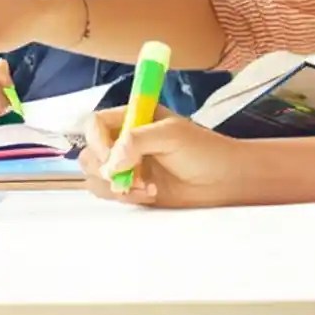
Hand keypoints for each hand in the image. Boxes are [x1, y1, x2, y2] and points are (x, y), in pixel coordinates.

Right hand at [77, 104, 247, 207]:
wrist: (224, 180)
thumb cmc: (204, 150)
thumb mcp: (172, 135)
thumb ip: (138, 140)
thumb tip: (112, 160)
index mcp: (132, 118)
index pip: (95, 124)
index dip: (96, 141)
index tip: (110, 158)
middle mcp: (124, 141)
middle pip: (90, 152)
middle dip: (105, 169)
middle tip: (128, 177)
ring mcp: (127, 166)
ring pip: (95, 176)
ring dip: (116, 185)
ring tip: (145, 187)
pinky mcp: (132, 188)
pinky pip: (110, 194)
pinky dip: (125, 196)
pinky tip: (150, 193)